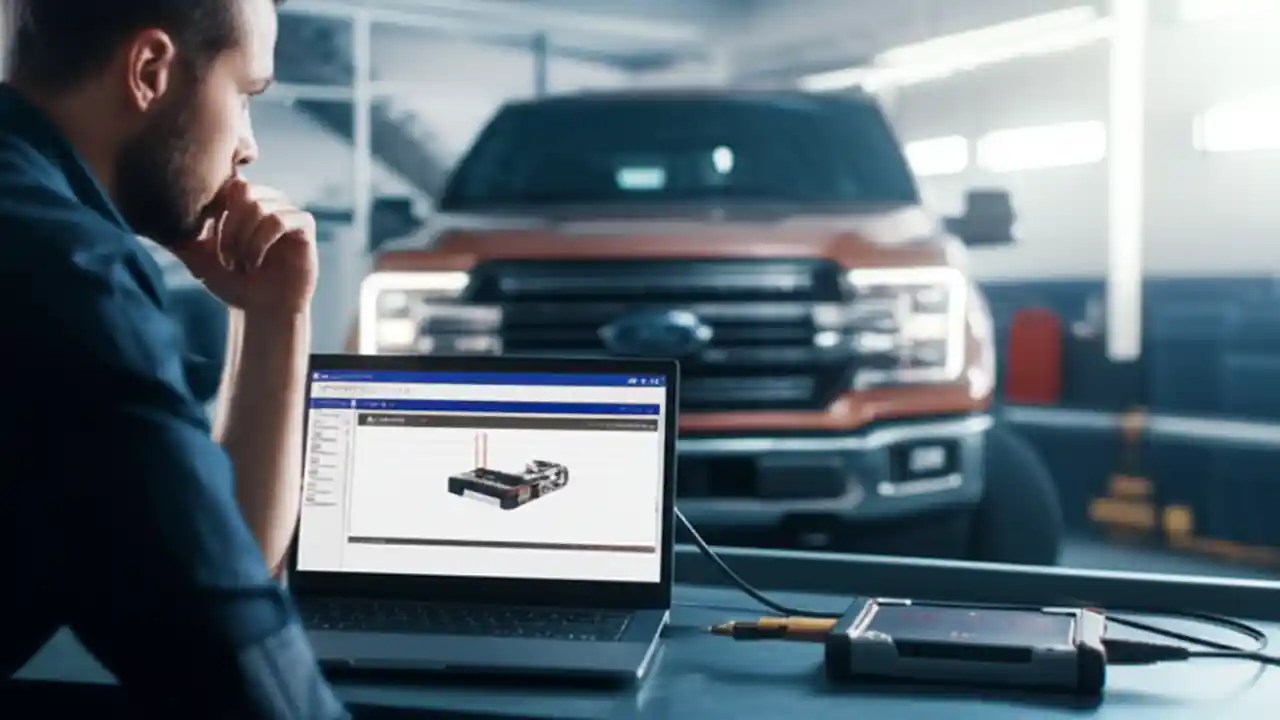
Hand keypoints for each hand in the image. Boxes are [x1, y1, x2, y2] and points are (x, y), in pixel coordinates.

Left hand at [173, 178, 317, 315]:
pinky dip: (260, 242)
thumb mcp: (198, 259)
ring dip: (243, 239)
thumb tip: (148, 219)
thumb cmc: (233, 283)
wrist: (263, 310)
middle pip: (242, 189)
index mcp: (241, 201)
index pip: (226, 181)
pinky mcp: (303, 226)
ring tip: (240, 264)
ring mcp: (286, 210)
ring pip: (259, 206)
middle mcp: (266, 199)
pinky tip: (255, 263)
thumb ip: (180, 238)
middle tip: (225, 258)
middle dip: (228, 227)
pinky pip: (279, 220)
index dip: (216, 207)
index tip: (210, 240)